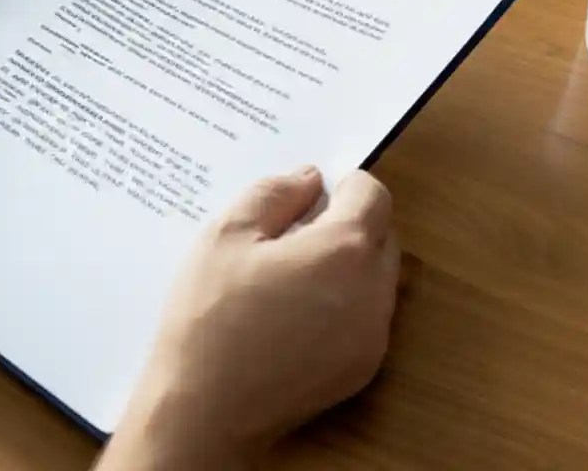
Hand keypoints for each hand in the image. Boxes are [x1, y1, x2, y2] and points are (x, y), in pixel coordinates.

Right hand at [98, 167, 399, 470]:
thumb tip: (308, 178)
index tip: (305, 197)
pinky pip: (366, 317)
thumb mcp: (226, 235)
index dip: (341, 185)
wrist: (205, 410)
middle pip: (382, 235)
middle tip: (290, 234)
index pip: (372, 194)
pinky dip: (342, 305)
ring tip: (288, 276)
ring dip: (347, 265)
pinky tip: (293, 315)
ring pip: (376, 277)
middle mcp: (373, 291)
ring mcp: (372, 334)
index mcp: (344, 249)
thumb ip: (274, 194)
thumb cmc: (210, 318)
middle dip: (347, 224)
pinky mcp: (362, 368)